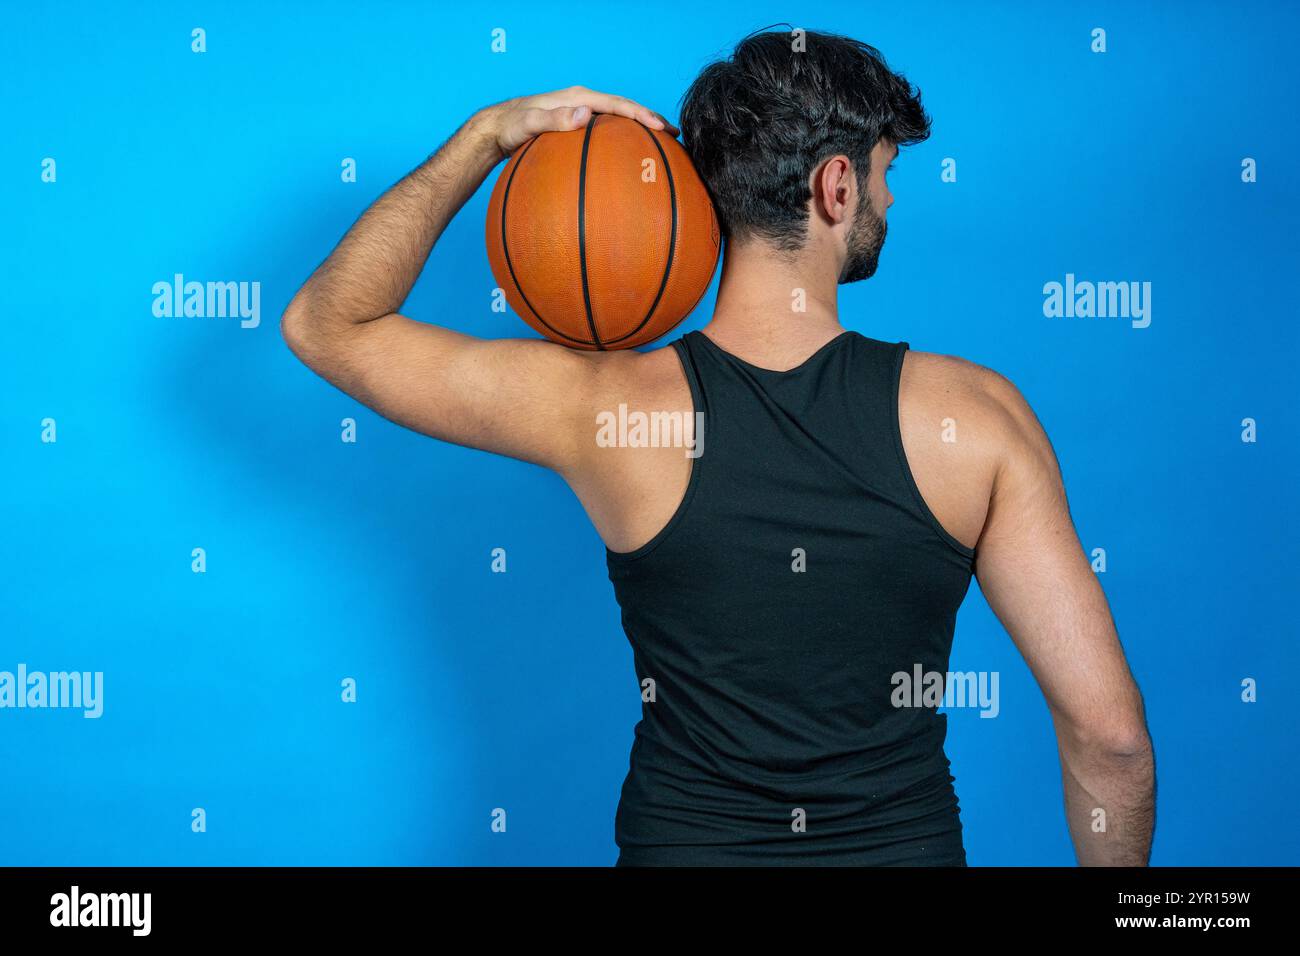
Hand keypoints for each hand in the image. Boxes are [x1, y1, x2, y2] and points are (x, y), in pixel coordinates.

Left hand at [479, 86, 679, 157]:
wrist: (496, 130)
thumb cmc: (509, 127)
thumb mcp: (528, 124)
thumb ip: (554, 120)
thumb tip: (584, 114)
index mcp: (577, 98)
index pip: (616, 104)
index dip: (640, 114)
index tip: (660, 127)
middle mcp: (582, 104)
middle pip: (624, 110)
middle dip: (650, 120)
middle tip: (675, 135)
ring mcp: (581, 116)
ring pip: (618, 122)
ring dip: (640, 132)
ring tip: (663, 146)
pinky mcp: (577, 130)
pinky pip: (605, 135)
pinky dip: (622, 143)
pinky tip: (629, 161)